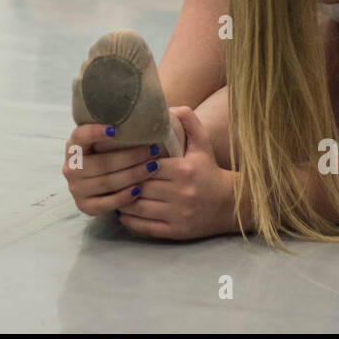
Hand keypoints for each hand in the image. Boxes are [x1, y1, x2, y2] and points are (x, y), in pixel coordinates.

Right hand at [62, 124, 170, 215]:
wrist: (95, 184)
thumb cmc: (106, 154)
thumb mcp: (102, 141)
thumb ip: (112, 130)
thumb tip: (139, 112)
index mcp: (73, 147)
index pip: (80, 137)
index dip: (95, 132)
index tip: (116, 130)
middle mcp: (71, 168)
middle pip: (103, 163)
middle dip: (131, 156)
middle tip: (154, 149)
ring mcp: (76, 189)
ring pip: (108, 182)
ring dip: (134, 174)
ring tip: (154, 166)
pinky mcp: (85, 206)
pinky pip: (107, 203)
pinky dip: (124, 196)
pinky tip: (140, 189)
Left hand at [115, 108, 235, 239]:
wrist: (229, 204)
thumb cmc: (209, 171)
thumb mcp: (203, 144)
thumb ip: (189, 121)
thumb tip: (171, 107)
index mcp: (184, 170)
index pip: (147, 165)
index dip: (132, 162)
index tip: (119, 158)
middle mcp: (181, 193)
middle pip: (141, 186)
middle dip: (123, 180)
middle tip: (108, 175)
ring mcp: (177, 214)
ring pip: (138, 207)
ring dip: (122, 200)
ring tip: (111, 191)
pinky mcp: (175, 231)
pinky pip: (144, 227)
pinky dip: (129, 220)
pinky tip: (121, 211)